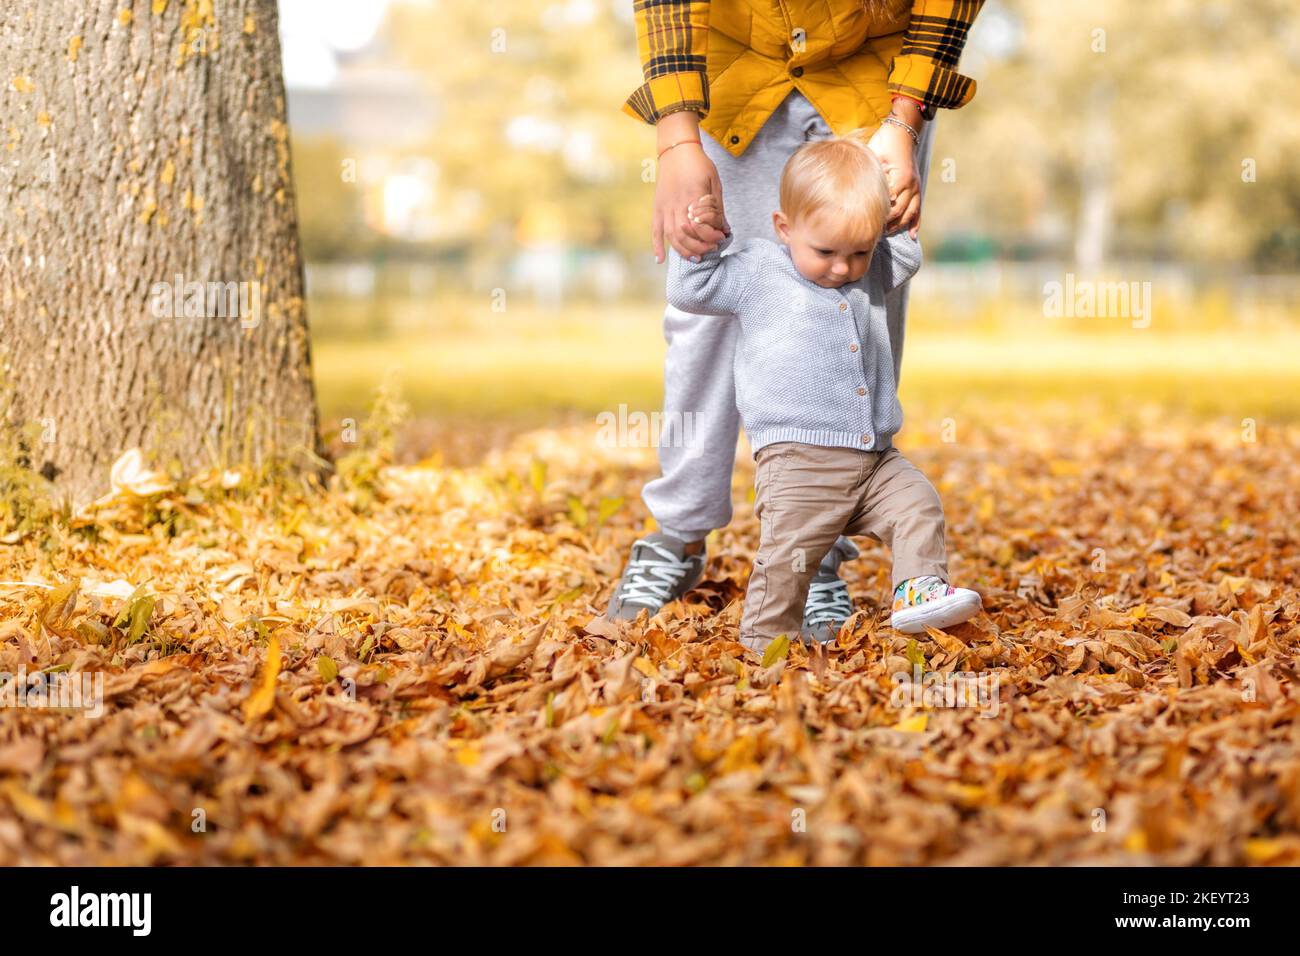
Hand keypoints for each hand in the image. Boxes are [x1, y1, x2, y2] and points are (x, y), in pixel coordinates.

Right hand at [654, 135, 729, 262]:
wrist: (677, 150)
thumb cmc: (698, 164)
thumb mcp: (714, 182)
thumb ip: (718, 207)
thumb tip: (725, 229)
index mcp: (693, 196)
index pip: (701, 226)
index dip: (711, 236)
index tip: (721, 238)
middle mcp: (677, 204)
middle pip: (686, 235)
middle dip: (700, 246)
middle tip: (711, 249)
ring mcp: (665, 207)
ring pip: (672, 236)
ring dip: (684, 250)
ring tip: (696, 257)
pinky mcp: (657, 208)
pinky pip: (655, 230)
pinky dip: (656, 246)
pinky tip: (661, 260)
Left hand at [868, 121, 921, 237]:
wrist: (902, 131)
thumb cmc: (884, 142)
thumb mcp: (874, 157)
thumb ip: (872, 176)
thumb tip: (862, 194)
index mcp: (900, 179)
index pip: (889, 205)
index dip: (878, 217)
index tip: (864, 225)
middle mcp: (911, 185)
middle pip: (899, 212)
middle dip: (886, 224)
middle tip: (871, 233)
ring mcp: (916, 186)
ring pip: (910, 213)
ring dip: (898, 225)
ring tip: (885, 234)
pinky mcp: (917, 187)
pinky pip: (919, 208)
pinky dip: (916, 223)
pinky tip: (912, 236)